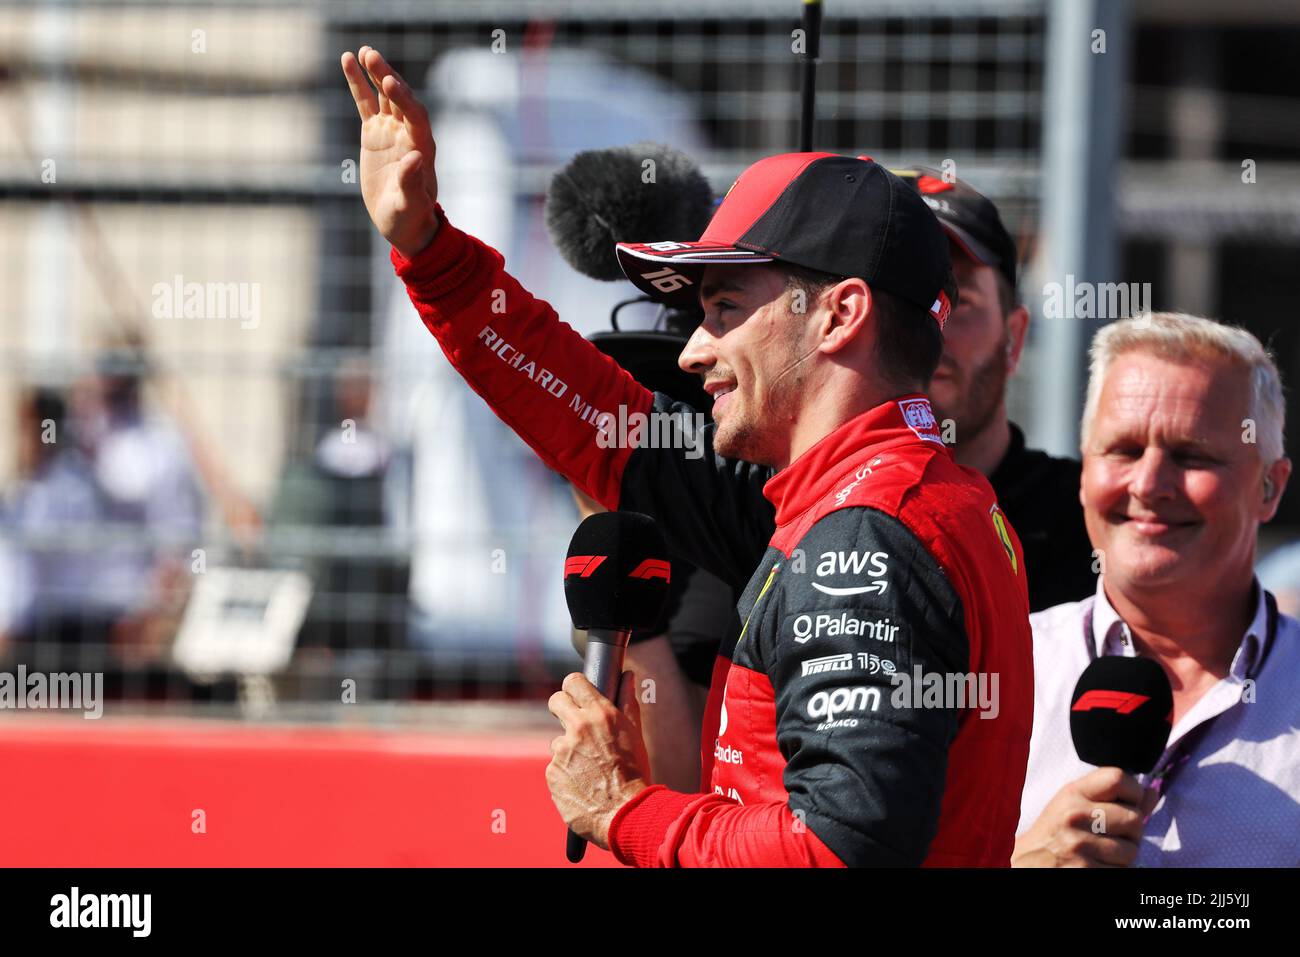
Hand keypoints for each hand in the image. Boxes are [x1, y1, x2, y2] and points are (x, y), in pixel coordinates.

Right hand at [340, 46, 439, 257]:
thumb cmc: (409, 218)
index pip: (415, 115)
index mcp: (422, 147)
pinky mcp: (374, 132)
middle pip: (400, 98)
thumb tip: (415, 158)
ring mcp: (391, 130)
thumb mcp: (409, 205)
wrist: (402, 222)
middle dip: (387, 76)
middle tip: (371, 56)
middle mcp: (409, 133)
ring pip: (383, 95)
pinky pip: (365, 102)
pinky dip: (357, 83)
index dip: (403, 98)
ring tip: (362, 52)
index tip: (388, 82)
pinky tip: (347, 60)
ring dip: (374, 73)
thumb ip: (412, 182)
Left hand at [546, 671, 651, 849]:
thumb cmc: (636, 774)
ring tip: (590, 770)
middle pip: (555, 701)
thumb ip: (627, 702)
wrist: (626, 814)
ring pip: (558, 741)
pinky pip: (555, 767)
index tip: (576, 695)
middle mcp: (578, 728)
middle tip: (573, 724)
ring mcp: (562, 751)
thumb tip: (626, 676)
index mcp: (601, 715)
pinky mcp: (552, 773)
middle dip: (561, 708)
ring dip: (569, 751)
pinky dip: (565, 774)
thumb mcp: (635, 734)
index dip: (574, 687)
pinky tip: (582, 785)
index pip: (574, 682)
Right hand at [1012, 766, 1159, 867]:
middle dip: (1132, 832)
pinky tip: (1097, 864)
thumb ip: (1113, 797)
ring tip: (1103, 852)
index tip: (1129, 802)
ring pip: (1132, 850)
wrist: (1028, 861)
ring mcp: (1079, 845)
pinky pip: (1122, 871)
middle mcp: (1075, 816)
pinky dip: (1115, 871)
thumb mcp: (1075, 804)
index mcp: (1073, 793)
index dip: (1134, 791)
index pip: (1118, 778)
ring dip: (1124, 856)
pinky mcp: (1084, 870)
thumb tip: (1152, 793)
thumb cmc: (1056, 831)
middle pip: (1134, 819)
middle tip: (1113, 835)